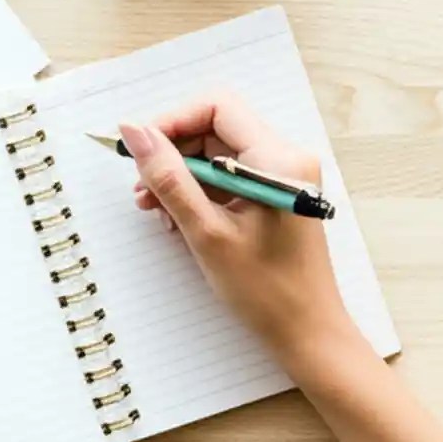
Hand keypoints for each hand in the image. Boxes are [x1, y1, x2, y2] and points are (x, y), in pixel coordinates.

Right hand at [119, 92, 349, 356]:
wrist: (307, 334)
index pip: (216, 107)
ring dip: (179, 176)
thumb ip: (167, 177)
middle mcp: (284, 159)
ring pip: (214, 154)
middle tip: (142, 187)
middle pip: (213, 128)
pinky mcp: (270, 195)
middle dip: (171, 154)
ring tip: (155, 208)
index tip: (140, 148)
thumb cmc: (267, 290)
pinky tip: (177, 219)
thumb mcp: (205, 231)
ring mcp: (279, 177)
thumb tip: (135, 132)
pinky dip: (196, 192)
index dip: (172, 121)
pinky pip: (224, 176)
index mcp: (277, 160)